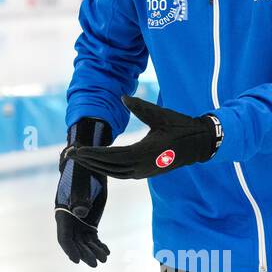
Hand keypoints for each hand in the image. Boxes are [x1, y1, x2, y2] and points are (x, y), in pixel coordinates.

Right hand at [54, 118, 111, 266]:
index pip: (63, 236)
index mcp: (63, 211)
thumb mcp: (81, 181)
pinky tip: (107, 251)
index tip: (77, 260)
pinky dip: (99, 245)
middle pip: (75, 242)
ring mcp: (79, 221)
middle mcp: (69, 219)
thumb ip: (79, 195)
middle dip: (84, 253)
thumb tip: (80, 212)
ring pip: (85, 242)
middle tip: (95, 263)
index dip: (69, 249)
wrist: (89, 165)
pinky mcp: (89, 220)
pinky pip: (93, 237)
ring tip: (104, 258)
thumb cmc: (82, 170)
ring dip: (93, 251)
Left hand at [65, 95, 221, 179]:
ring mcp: (145, 171)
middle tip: (71, 155)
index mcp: (145, 152)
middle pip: (109, 167)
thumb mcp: (160, 114)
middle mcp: (143, 165)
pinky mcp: (147, 172)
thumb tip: (123, 97)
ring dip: (97, 167)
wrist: (199, 143)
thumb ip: (140, 107)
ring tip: (81, 160)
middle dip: (89, 162)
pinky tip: (99, 164)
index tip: (78, 151)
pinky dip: (108, 170)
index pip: (112, 156)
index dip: (94, 154)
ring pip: (115, 173)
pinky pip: (123, 174)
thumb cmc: (180, 126)